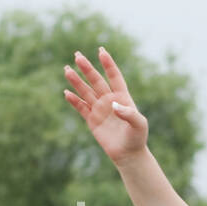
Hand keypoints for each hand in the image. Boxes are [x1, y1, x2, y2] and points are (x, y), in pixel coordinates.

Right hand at [62, 48, 148, 165]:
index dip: (108, 64)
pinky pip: (81, 107)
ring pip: (86, 91)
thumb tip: (113, 105)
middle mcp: (109, 101)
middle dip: (87, 68)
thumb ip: (129, 113)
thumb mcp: (139, 124)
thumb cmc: (137, 138)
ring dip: (76, 81)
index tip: (101, 51)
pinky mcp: (92, 120)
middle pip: (96, 81)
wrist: (129, 154)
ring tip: (67, 69)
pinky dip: (74, 100)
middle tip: (77, 55)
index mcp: (122, 98)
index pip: (114, 77)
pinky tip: (67, 93)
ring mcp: (99, 110)